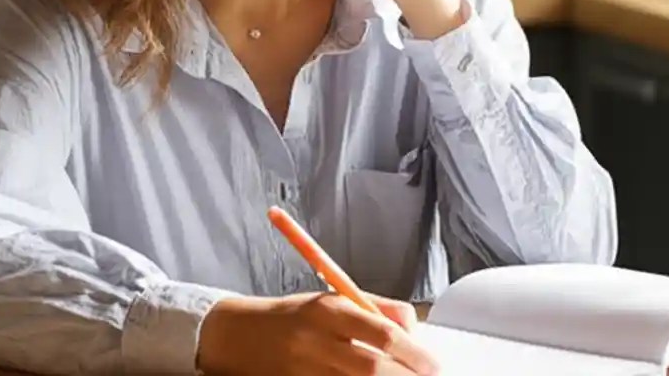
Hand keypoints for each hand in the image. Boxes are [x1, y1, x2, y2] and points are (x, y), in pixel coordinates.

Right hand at [197, 292, 439, 375]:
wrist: (235, 336)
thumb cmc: (292, 318)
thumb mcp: (329, 299)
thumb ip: (374, 308)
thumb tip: (414, 328)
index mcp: (327, 309)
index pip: (381, 333)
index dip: (414, 353)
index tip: (433, 364)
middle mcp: (315, 341)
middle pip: (374, 369)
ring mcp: (303, 371)